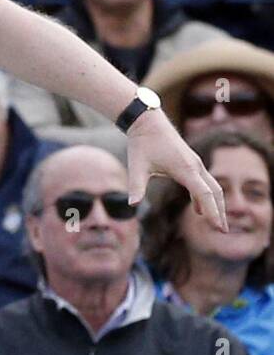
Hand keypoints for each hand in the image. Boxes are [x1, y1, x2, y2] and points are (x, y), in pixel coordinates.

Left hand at [126, 109, 226, 230]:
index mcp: (185, 169)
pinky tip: (198, 210)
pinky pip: (203, 183)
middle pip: (215, 192)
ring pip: (212, 187)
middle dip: (220, 212)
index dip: (212, 212)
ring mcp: (195, 164)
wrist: (147, 122)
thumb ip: (136, 186)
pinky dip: (204, 197)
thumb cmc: (141, 144)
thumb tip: (131, 205)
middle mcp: (195, 166)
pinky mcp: (191, 163)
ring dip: (215, 205)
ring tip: (216, 224)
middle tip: (223, 232)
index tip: (218, 227)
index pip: (204, 194)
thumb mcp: (137, 166)